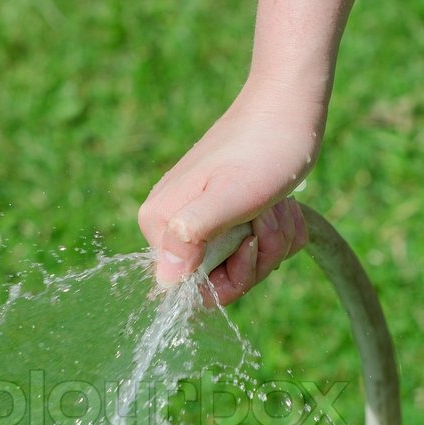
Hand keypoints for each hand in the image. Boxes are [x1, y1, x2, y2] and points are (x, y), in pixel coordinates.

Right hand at [138, 80, 320, 303]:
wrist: (288, 107)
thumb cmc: (263, 148)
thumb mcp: (231, 195)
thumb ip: (191, 235)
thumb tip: (166, 280)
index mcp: (161, 226)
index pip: (191, 291)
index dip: (231, 278)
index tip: (250, 241)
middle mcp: (171, 228)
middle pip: (219, 282)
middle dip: (257, 257)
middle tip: (266, 215)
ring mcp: (198, 223)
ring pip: (242, 267)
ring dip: (272, 241)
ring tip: (274, 203)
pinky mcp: (223, 218)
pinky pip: (254, 251)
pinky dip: (277, 232)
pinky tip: (281, 204)